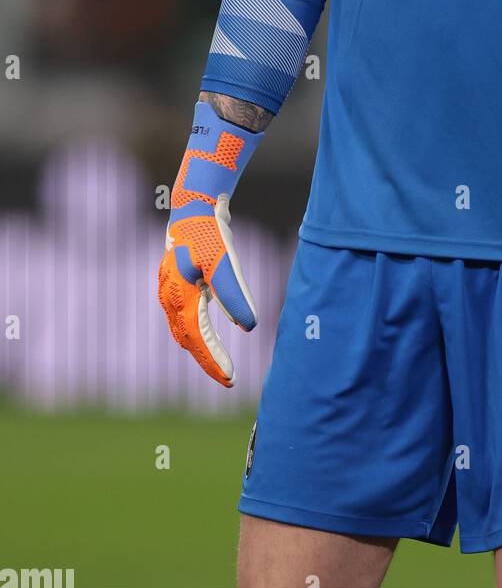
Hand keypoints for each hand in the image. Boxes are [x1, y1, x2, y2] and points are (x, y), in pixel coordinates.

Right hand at [157, 193, 256, 387]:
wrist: (193, 208)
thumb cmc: (209, 234)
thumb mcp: (224, 263)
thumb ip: (234, 294)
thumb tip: (247, 327)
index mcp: (180, 296)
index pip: (197, 339)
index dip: (213, 360)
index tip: (231, 379)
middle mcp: (170, 297)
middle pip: (188, 339)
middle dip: (208, 360)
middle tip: (230, 378)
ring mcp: (168, 291)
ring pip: (183, 329)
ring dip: (201, 348)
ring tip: (220, 363)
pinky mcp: (173, 284)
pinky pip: (182, 316)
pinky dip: (195, 331)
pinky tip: (206, 334)